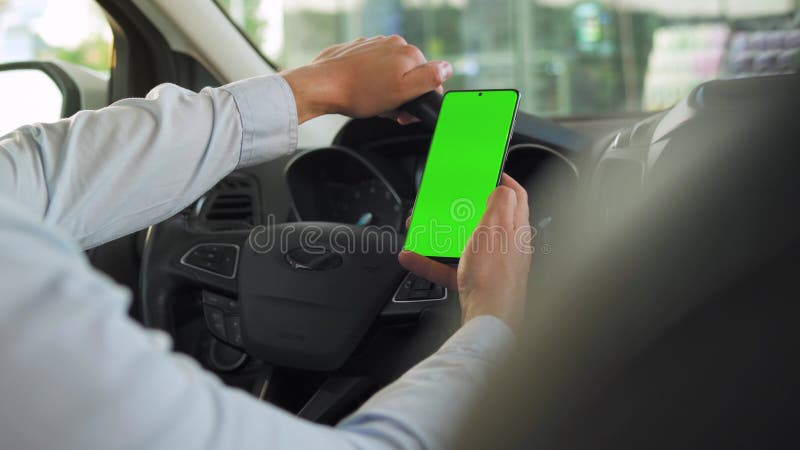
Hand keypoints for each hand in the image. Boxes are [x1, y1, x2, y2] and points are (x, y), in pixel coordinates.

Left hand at [280, 35, 451, 123]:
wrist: (323, 86)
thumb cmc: (360, 93)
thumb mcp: (402, 92)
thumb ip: (429, 78)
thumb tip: (447, 68)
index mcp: (409, 53)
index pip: (430, 78)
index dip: (421, 101)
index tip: (407, 114)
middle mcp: (393, 44)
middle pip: (409, 75)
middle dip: (403, 95)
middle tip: (389, 110)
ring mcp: (374, 45)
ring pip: (391, 72)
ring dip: (388, 90)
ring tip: (374, 103)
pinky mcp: (357, 50)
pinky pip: (373, 69)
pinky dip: (372, 82)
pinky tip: (362, 93)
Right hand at [398, 174, 532, 333]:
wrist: (489, 321)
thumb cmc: (496, 279)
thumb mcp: (495, 229)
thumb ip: (500, 204)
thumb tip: (503, 186)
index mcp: (515, 228)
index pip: (515, 196)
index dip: (502, 180)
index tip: (485, 172)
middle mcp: (507, 246)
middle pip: (484, 218)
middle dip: (462, 208)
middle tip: (445, 201)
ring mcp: (492, 265)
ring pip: (463, 242)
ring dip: (441, 234)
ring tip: (423, 229)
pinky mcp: (477, 283)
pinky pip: (450, 267)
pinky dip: (432, 261)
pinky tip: (414, 257)